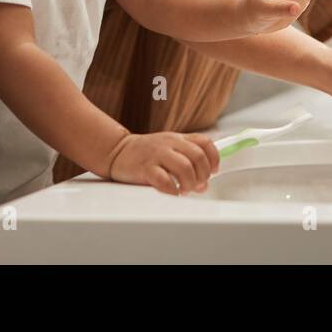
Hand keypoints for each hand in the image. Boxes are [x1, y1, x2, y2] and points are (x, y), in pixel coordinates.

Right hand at [106, 132, 220, 194]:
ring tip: (184, 190)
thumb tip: (204, 184)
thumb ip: (188, 163)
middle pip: (198, 156)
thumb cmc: (146, 153)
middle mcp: (169, 144)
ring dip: (189, 183)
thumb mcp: (169, 149)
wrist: (117, 151)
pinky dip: (172, 190)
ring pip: (185, 168)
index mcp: (177, 138)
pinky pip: (164, 180)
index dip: (214, 158)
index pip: (204, 142)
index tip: (214, 171)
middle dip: (203, 175)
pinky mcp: (145, 168)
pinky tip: (172, 192)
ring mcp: (157, 155)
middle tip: (198, 185)